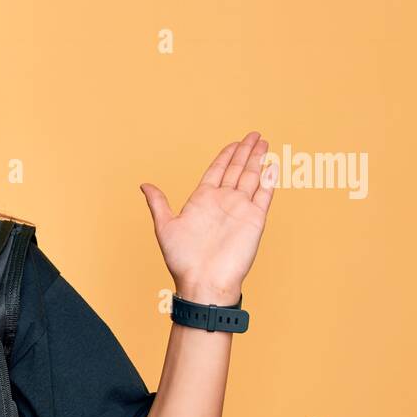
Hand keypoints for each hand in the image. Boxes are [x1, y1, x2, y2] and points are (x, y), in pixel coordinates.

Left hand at [138, 130, 276, 304]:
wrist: (204, 282)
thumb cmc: (183, 260)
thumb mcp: (165, 227)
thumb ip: (158, 203)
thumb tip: (144, 185)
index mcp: (203, 201)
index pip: (217, 171)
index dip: (227, 155)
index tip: (235, 142)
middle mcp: (223, 202)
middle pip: (237, 170)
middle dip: (245, 152)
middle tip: (254, 135)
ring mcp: (240, 210)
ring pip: (252, 178)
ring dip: (258, 160)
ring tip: (264, 143)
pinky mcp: (255, 219)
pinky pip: (264, 195)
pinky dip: (269, 180)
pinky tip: (272, 165)